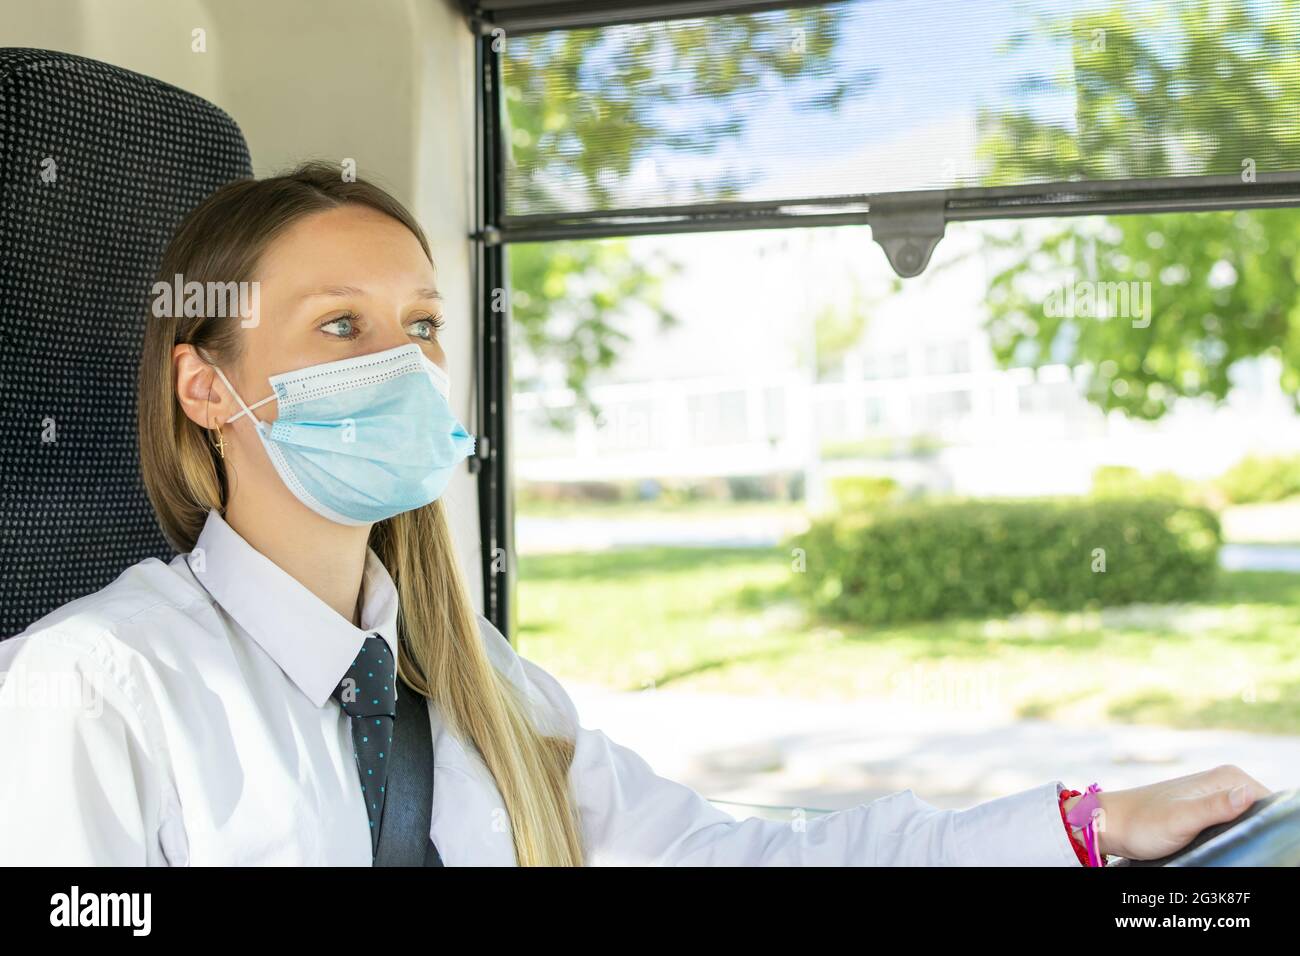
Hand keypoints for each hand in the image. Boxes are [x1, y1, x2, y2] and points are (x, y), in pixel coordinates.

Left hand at [1063, 765, 1271, 860]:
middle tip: (1233, 848)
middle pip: (1261, 813)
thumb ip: (1214, 807)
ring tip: (1224, 848)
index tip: (1252, 842)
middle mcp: (1225, 783)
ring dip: (1242, 836)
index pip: (1272, 803)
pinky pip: (1232, 826)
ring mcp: (1216, 797)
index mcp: (1227, 778)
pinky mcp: (1206, 812)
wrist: (1111, 825)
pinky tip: (1222, 848)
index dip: (1269, 825)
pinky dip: (1231, 837)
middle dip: (1255, 832)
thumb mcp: (1181, 819)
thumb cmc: (1142, 823)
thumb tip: (1247, 794)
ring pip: (1247, 821)